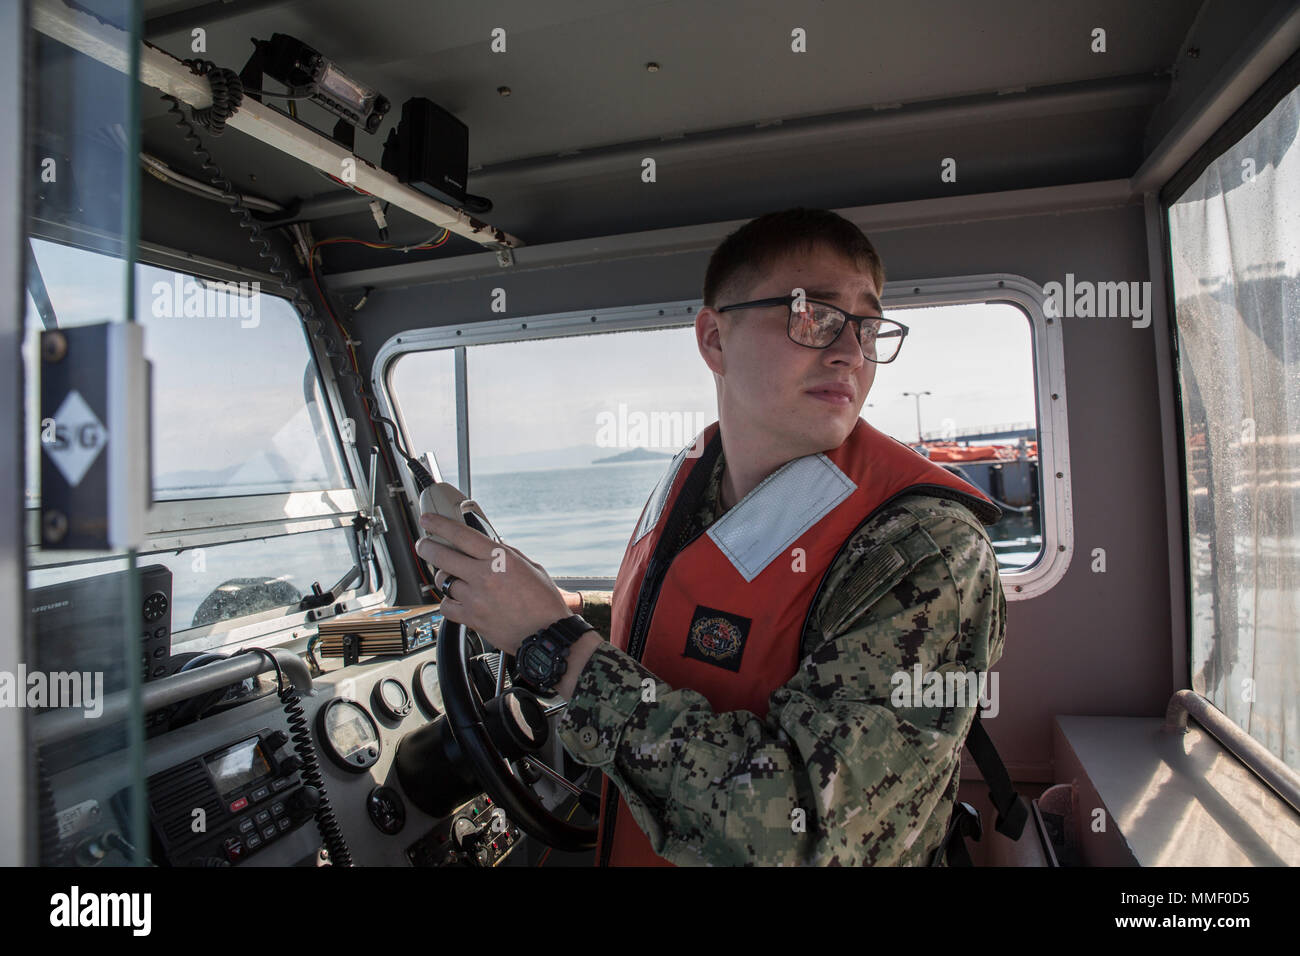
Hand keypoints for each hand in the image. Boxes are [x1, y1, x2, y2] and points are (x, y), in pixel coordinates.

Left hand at [415, 513, 571, 655]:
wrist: (546, 635)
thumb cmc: (543, 603)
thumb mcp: (530, 567)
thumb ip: (506, 554)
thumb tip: (487, 544)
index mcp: (501, 559)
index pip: (461, 535)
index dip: (439, 524)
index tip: (428, 520)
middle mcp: (485, 576)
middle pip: (442, 556)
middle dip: (426, 547)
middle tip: (423, 544)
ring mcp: (475, 599)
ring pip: (443, 581)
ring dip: (443, 576)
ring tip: (449, 576)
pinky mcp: (471, 619)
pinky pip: (446, 606)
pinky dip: (448, 601)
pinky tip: (455, 599)